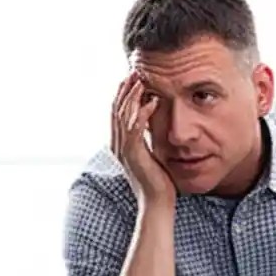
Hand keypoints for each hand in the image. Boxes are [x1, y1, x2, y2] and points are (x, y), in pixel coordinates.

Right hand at [112, 72, 174, 204]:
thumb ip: (147, 141)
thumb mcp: (152, 156)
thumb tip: (152, 125)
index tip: (132, 78)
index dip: (123, 94)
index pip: (117, 113)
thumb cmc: (158, 182)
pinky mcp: (134, 156)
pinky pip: (135, 130)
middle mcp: (117, 146)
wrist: (157, 204)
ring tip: (141, 80)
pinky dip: (142, 113)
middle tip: (134, 71)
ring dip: (132, 96)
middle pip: (116, 110)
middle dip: (125, 90)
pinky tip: (152, 101)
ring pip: (123, 116)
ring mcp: (124, 151)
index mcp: (120, 145)